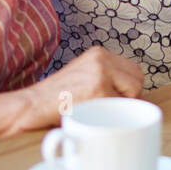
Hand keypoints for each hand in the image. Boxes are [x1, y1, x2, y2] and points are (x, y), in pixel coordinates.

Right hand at [23, 47, 143, 128]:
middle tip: (107, 106)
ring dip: (120, 106)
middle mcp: (102, 57)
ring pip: (133, 93)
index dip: (128, 90)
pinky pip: (120, 107)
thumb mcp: (84, 76)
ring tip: (98, 110)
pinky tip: (91, 115)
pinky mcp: (98, 88)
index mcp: (100, 53)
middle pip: (138, 80)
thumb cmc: (57, 98)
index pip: (134, 71)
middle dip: (129, 97)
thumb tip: (134, 93)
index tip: (114, 100)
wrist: (31, 105)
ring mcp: (101, 72)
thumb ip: (107, 77)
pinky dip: (110, 116)